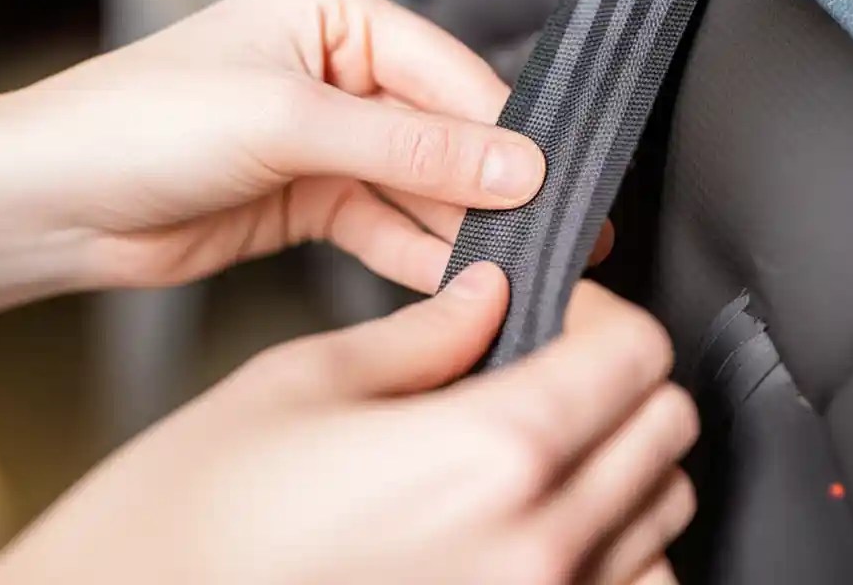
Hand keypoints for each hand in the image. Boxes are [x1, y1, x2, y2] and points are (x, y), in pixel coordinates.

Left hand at [0, 0, 610, 343]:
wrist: (52, 203)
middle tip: (557, 230)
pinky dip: (418, 255)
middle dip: (492, 184)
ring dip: (462, 227)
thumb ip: (410, 146)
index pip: (447, 71)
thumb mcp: (288, 121)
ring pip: (419, 186)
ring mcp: (324, 141)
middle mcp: (335, 72)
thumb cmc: (139, 125)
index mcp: (332, 16)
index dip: (503, 129)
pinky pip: (385, 227)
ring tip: (519, 263)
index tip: (555, 180)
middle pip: (441, 131)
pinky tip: (457, 280)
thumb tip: (515, 163)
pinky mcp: (311, 200)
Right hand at [0, 265, 696, 584]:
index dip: (600, 312)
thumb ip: (422, 336)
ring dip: (621, 466)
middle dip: (616, 380)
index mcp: (487, 452)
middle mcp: (534, 546)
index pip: (636, 352)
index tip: (558, 313)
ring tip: (538, 453)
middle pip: (665, 427)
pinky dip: (612, 554)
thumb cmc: (187, 523)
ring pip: (661, 515)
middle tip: (547, 370)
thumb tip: (488, 298)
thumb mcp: (298, 386)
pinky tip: (540, 531)